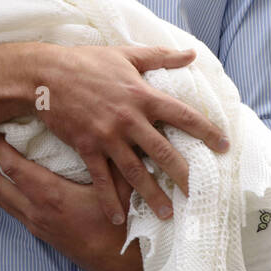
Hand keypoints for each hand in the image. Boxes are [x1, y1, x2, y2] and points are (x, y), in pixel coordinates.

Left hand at [0, 130, 141, 270]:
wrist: (115, 264)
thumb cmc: (117, 228)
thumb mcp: (120, 189)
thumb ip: (113, 162)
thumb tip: (113, 134)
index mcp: (51, 195)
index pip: (13, 167)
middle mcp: (36, 210)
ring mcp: (35, 222)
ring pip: (0, 198)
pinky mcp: (38, 231)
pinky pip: (10, 208)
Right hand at [33, 42, 228, 226]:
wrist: (46, 75)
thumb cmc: (87, 62)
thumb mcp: (126, 54)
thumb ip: (161, 56)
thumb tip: (192, 53)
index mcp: (142, 95)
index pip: (182, 115)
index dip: (206, 131)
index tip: (224, 146)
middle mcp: (129, 119)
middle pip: (163, 152)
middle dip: (183, 174)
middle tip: (199, 193)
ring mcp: (108, 136)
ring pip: (135, 171)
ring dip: (152, 194)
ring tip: (167, 213)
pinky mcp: (87, 147)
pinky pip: (102, 179)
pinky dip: (110, 200)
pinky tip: (118, 217)